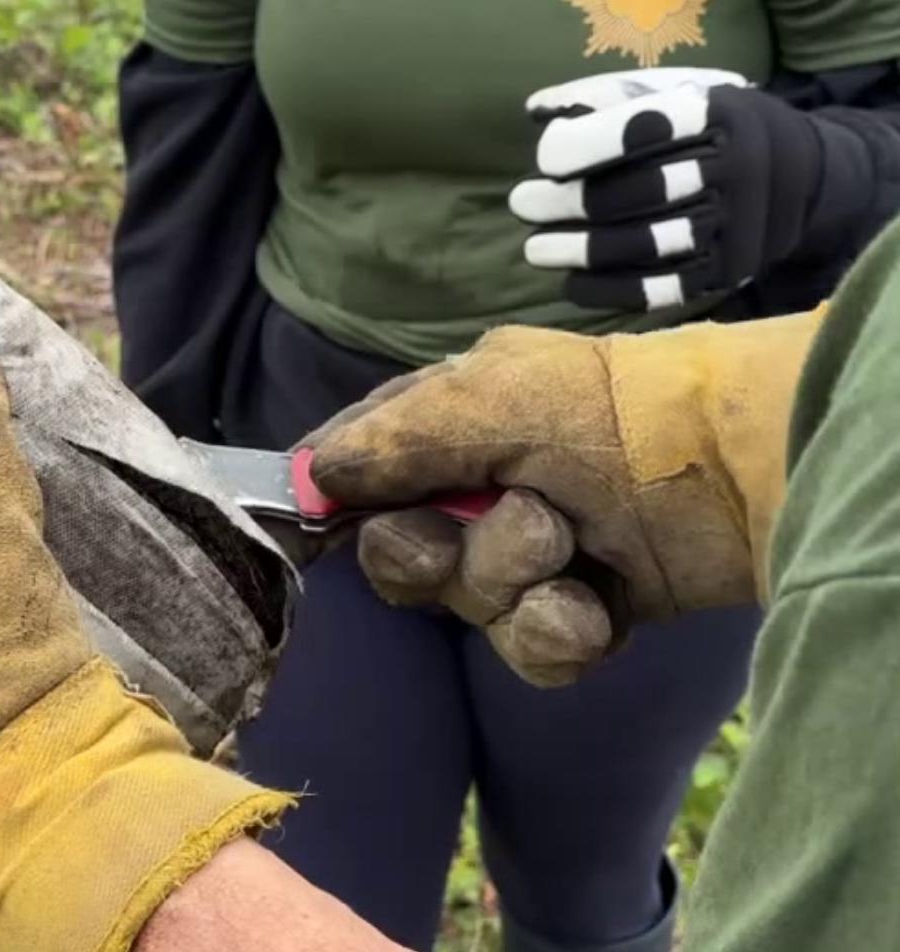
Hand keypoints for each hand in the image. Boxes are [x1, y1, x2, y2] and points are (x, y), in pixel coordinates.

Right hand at [304, 310, 821, 684]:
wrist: (741, 467)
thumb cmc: (610, 411)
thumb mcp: (488, 398)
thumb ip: (389, 439)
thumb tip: (308, 476)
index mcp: (454, 425)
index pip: (361, 474)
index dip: (342, 505)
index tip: (323, 520)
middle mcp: (484, 492)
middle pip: (401, 558)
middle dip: (441, 554)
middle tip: (496, 524)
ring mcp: (535, 555)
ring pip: (468, 607)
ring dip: (514, 583)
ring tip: (573, 548)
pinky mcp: (584, 611)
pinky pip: (529, 651)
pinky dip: (562, 631)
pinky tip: (600, 603)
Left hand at [511, 68, 822, 310]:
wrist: (801, 174)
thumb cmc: (709, 126)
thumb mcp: (672, 92)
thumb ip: (604, 97)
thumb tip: (535, 110)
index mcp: (719, 111)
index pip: (643, 129)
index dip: (586, 145)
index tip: (545, 159)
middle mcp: (740, 166)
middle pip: (640, 191)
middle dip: (569, 202)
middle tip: (522, 204)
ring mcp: (743, 223)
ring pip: (648, 243)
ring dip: (581, 251)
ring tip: (536, 248)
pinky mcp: (735, 270)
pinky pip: (666, 288)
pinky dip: (611, 290)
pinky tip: (570, 284)